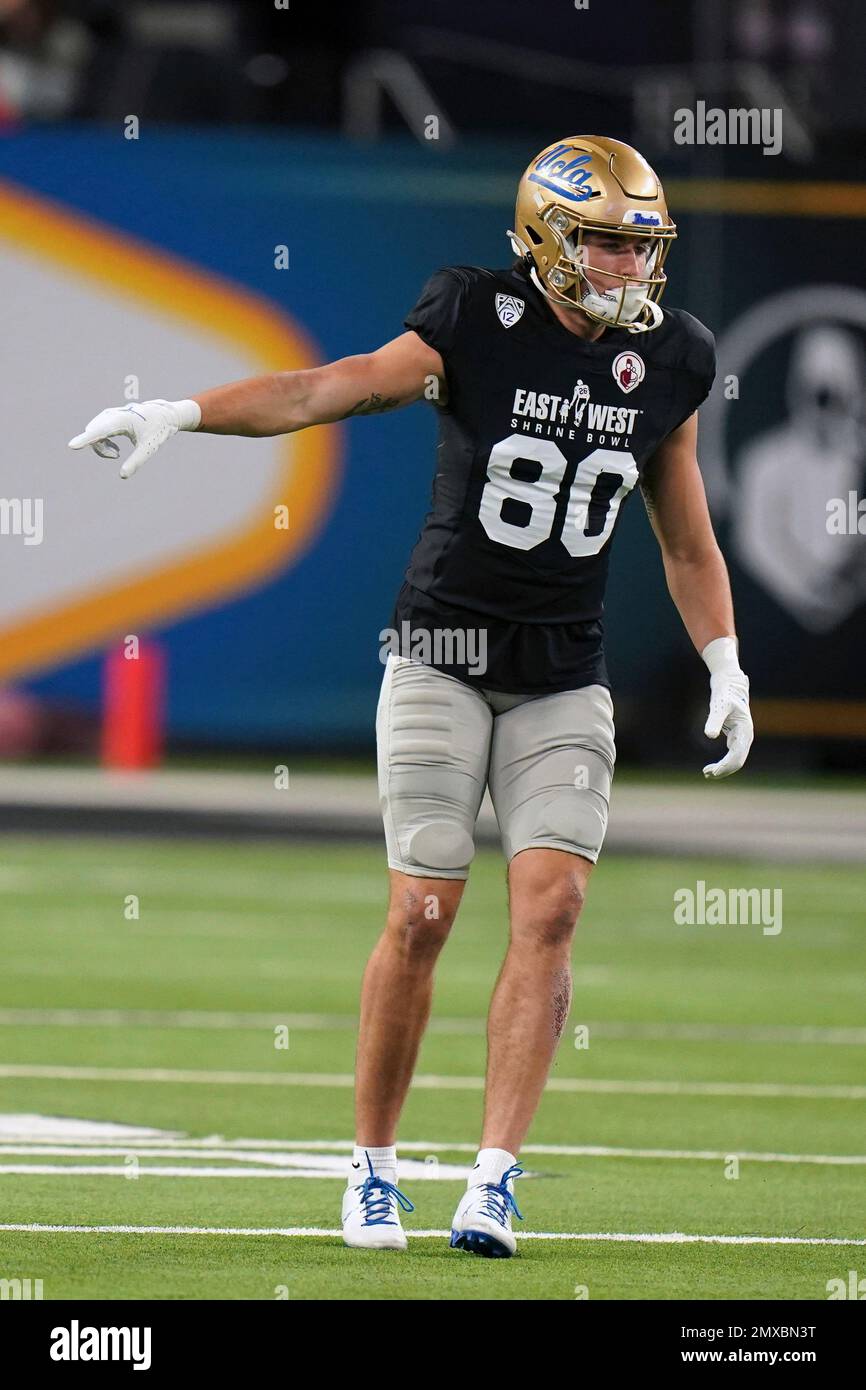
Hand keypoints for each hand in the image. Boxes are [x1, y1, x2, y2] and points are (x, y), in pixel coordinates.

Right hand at [68, 398, 200, 478]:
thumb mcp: (149, 448)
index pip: (99, 432)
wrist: (164, 416)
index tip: (72, 446)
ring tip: (117, 454)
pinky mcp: (110, 417)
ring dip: (102, 447)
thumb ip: (136, 461)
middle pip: (94, 434)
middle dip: (101, 448)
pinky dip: (102, 443)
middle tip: (117, 456)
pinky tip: (114, 450)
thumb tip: (122, 476)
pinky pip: (98, 431)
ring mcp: (110, 415)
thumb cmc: (158, 430)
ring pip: (94, 433)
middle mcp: (113, 414)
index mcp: (122, 420)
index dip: (85, 440)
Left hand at [701, 636, 753, 778]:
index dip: (726, 766)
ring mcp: (741, 738)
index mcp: (744, 732)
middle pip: (737, 761)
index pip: (737, 756)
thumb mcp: (719, 706)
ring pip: (735, 760)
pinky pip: (731, 755)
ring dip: (722, 769)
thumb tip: (710, 735)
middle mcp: (745, 737)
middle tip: (706, 774)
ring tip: (706, 773)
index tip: (712, 772)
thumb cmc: (725, 694)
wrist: (729, 684)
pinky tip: (711, 767)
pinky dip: (722, 763)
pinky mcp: (735, 737)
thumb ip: (714, 720)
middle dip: (723, 770)